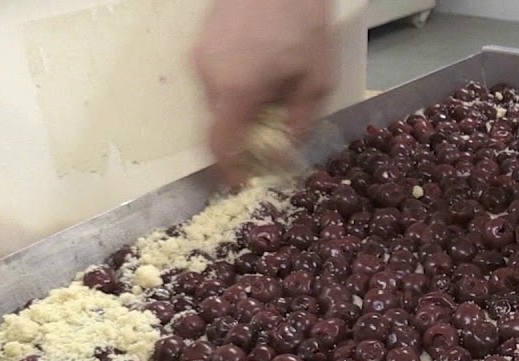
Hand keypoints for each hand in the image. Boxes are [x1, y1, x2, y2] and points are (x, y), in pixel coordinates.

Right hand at [191, 0, 334, 183]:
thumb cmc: (302, 21)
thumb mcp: (318, 77)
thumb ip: (302, 117)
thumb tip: (290, 145)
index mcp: (236, 89)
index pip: (219, 143)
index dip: (227, 169)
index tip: (239, 182)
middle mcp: (209, 75)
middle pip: (219, 121)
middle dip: (241, 136)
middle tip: (269, 138)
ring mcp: (200, 54)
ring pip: (217, 97)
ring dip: (240, 107)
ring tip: (274, 95)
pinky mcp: (202, 39)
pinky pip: (216, 75)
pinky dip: (235, 85)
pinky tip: (263, 70)